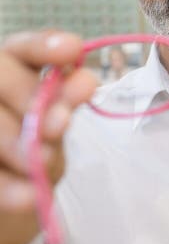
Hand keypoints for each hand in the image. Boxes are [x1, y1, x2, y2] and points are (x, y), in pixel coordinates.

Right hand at [0, 31, 95, 243]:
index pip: (24, 47)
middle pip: (0, 80)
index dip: (44, 46)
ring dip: (18, 144)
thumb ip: (65, 101)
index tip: (74, 49)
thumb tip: (85, 81)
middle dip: (32, 100)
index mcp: (11, 67)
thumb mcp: (52, 123)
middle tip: (61, 125)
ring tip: (45, 164)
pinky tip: (28, 196)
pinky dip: (5, 185)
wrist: (11, 193)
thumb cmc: (35, 144)